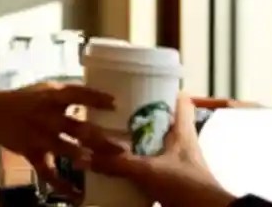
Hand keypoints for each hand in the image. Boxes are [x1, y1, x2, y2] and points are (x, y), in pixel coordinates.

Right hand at [0, 81, 119, 198]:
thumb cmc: (24, 100)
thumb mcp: (44, 89)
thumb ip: (68, 94)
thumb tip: (97, 95)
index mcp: (52, 96)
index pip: (78, 94)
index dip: (97, 99)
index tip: (115, 105)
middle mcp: (47, 115)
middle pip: (78, 127)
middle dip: (100, 139)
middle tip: (121, 148)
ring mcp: (39, 135)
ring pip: (64, 148)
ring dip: (83, 157)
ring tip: (101, 165)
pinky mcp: (31, 152)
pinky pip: (47, 171)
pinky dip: (62, 185)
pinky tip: (77, 193)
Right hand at [90, 93, 237, 206]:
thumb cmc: (187, 187)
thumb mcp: (149, 171)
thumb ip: (117, 162)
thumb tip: (84, 154)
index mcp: (183, 132)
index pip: (181, 100)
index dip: (165, 90)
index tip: (141, 84)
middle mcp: (182, 145)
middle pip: (163, 122)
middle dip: (140, 117)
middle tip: (115, 112)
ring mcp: (178, 164)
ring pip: (156, 145)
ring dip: (136, 143)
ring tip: (111, 137)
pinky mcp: (172, 182)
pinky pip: (151, 169)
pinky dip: (136, 168)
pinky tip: (120, 168)